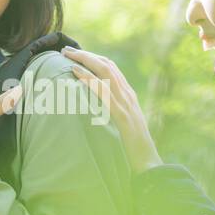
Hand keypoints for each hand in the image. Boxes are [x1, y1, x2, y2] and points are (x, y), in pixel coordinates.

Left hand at [61, 47, 161, 173]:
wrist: (148, 165)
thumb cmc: (132, 150)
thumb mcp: (123, 127)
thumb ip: (113, 115)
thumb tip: (94, 110)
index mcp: (129, 97)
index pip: (111, 69)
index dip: (94, 58)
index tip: (77, 54)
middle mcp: (128, 95)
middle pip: (106, 65)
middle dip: (85, 54)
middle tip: (66, 49)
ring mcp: (126, 104)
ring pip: (105, 72)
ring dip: (84, 60)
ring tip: (67, 54)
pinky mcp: (121, 115)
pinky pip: (103, 91)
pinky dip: (88, 78)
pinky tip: (75, 72)